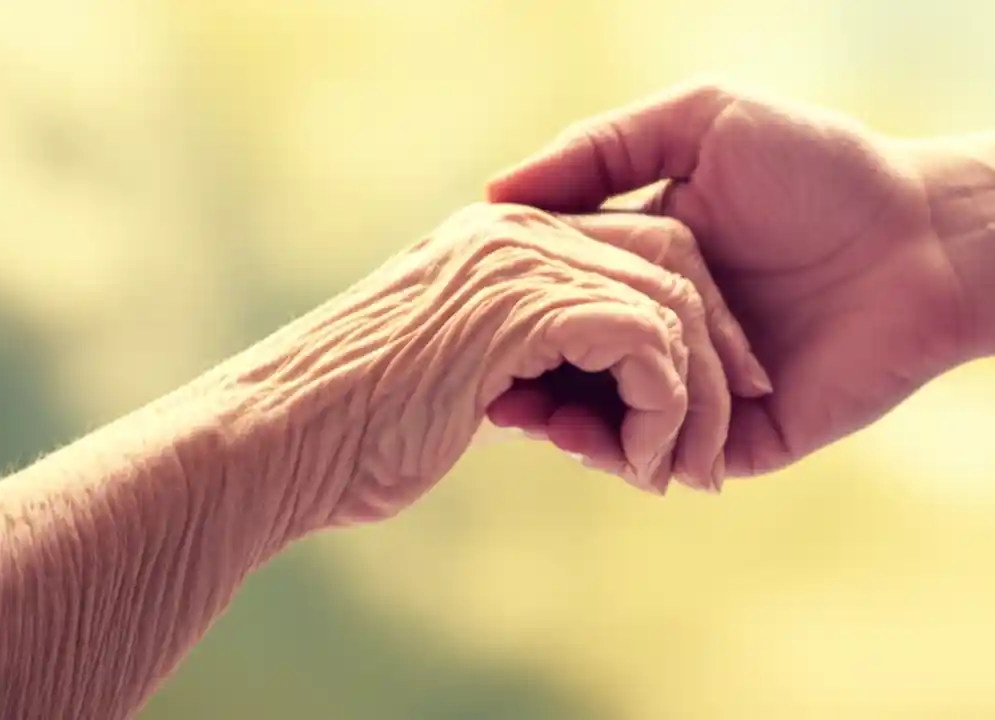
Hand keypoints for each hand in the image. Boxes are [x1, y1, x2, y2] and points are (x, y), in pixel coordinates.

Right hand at [214, 203, 764, 529]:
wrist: (281, 439)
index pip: (640, 253)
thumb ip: (517, 369)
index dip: (690, 326)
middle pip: (674, 266)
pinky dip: (660, 410)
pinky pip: (643, 343)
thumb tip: (567, 408)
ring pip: (670, 307)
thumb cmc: (358, 427)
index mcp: (506, 241)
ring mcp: (519, 263)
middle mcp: (520, 233)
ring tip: (675, 474)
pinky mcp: (520, 307)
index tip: (705, 405)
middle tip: (713, 445)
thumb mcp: (455, 383)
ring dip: (691, 401)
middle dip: (713, 359)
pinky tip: (636, 467)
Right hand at [488, 83, 968, 474]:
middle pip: (578, 368)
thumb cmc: (821, 166)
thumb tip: (495, 191)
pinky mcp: (747, 436)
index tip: (470, 323)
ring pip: (614, 423)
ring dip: (567, 425)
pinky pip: (673, 459)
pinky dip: (629, 457)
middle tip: (489, 391)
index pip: (564, 298)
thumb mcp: (702, 122)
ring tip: (533, 419)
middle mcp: (670, 328)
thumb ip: (601, 148)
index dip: (517, 315)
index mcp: (651, 261)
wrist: (926, 237)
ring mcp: (706, 388)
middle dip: (530, 383)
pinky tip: (597, 441)